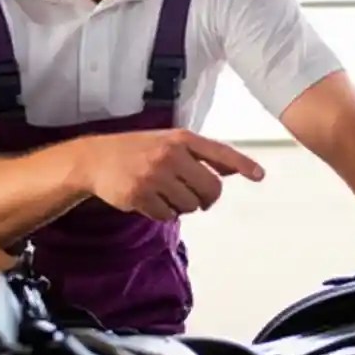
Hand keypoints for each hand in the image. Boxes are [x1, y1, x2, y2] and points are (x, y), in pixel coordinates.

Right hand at [73, 128, 265, 220]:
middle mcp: (170, 155)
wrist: (95, 158)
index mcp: (181, 139)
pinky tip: (149, 199)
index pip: (220, 152)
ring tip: (164, 192)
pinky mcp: (140, 195)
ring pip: (190, 206)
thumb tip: (234, 169)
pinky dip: (163, 212)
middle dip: (206, 199)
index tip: (260, 176)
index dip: (243, 164)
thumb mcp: (169, 142)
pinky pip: (168, 216)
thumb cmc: (138, 149)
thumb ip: (200, 155)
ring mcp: (155, 175)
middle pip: (211, 189)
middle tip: (195, 197)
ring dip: (182, 206)